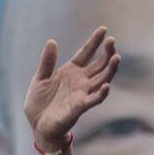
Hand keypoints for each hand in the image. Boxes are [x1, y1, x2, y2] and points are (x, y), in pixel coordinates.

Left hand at [23, 26, 119, 150]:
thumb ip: (47, 62)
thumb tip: (52, 41)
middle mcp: (80, 81)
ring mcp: (82, 94)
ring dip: (110, 69)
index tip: (103, 29)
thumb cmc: (39, 103)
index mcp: (71, 71)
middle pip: (99, 64)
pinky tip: (107, 85)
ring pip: (102, 79)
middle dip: (107, 53)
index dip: (94, 41)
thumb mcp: (40, 79)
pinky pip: (94, 100)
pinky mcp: (80, 107)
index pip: (86, 53)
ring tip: (116, 57)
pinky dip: (101, 93)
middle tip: (112, 41)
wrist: (37, 125)